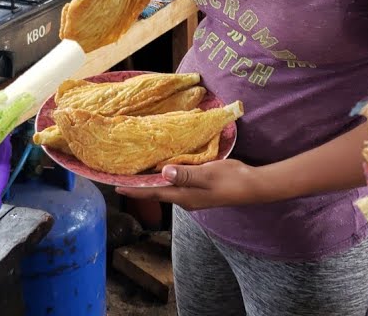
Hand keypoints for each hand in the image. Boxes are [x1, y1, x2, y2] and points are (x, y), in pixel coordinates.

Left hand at [115, 159, 271, 210]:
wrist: (251, 187)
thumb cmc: (230, 180)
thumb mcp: (207, 174)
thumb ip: (186, 174)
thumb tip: (165, 173)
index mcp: (184, 196)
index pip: (154, 192)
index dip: (134, 189)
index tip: (116, 186)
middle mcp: (185, 199)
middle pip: (157, 191)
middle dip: (140, 185)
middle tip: (122, 176)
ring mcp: (192, 195)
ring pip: (167, 188)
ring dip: (153, 181)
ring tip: (138, 172)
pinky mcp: (199, 189)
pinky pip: (177, 184)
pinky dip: (167, 177)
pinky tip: (165, 169)